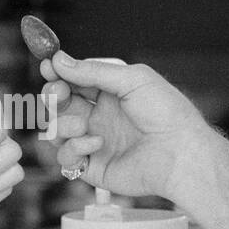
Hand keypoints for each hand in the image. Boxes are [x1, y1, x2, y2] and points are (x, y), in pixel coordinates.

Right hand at [41, 52, 212, 199]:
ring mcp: (94, 143)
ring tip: (82, 125)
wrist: (181, 153)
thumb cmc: (167, 113)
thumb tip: (59, 60)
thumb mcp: (132, 79)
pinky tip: (95, 144)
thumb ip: (93, 71)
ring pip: (57, 132)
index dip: (58, 75)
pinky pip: (66, 158)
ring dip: (63, 125)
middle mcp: (99, 118)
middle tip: (58, 94)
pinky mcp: (93, 167)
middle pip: (59, 106)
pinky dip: (74, 149)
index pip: (74, 82)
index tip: (47, 67)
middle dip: (53, 98)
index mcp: (110, 94)